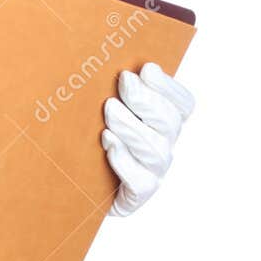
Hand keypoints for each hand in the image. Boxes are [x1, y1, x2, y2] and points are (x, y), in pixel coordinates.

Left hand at [101, 62, 194, 216]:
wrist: (78, 192)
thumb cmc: (89, 145)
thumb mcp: (101, 115)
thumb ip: (112, 93)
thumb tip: (110, 65)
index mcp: (163, 125)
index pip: (182, 104)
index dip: (169, 86)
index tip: (146, 68)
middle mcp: (162, 147)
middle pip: (169, 122)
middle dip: (146, 100)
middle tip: (123, 81)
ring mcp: (153, 172)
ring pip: (155, 150)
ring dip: (132, 126)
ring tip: (110, 110)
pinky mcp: (137, 195)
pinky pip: (141, 180)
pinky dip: (125, 160)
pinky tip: (108, 143)